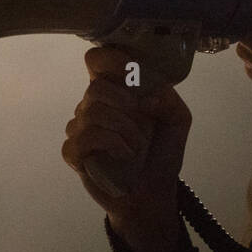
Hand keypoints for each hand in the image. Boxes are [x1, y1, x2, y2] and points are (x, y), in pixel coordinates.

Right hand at [61, 46, 188, 251]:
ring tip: (137, 146)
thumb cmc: (162, 152)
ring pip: (91, 111)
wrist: (154, 192)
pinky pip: (83, 136)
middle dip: (125, 104)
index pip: (97, 60)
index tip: (128, 70)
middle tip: (142, 123)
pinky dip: (112, 143)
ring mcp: (80, 129)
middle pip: (96, 87)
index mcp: (116, 91)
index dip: (107, 58)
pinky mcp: (74, 152)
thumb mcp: (177, 118)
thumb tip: (143, 97)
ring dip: (124, 128)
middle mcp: (94, 105)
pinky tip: (125, 155)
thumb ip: (166, 97)